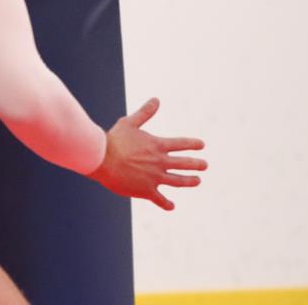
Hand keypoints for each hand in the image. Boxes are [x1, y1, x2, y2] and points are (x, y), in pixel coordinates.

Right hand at [89, 98, 207, 210]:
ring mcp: (155, 178)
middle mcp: (160, 162)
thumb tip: (156, 100)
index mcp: (158, 146)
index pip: (181, 144)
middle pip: (185, 164)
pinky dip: (166, 204)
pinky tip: (171, 206)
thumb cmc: (113, 140)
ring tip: (198, 181)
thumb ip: (144, 113)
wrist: (102, 159)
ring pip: (178, 181)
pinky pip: (160, 199)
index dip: (193, 144)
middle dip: (197, 164)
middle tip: (205, 165)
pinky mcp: (146, 191)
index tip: (202, 145)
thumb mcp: (129, 123)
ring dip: (190, 181)